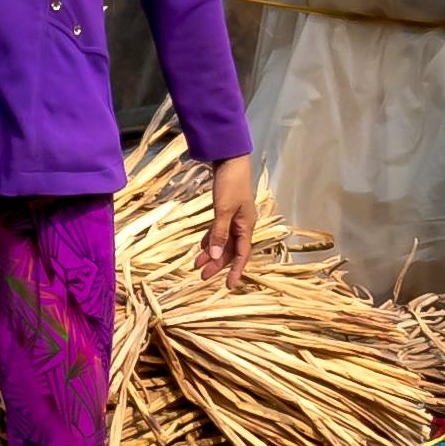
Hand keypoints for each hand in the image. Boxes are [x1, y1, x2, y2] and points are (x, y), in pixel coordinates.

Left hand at [204, 157, 264, 286]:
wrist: (230, 160)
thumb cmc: (230, 183)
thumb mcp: (224, 210)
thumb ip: (220, 233)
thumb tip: (217, 255)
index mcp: (246, 225)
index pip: (242, 254)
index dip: (236, 270)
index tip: (228, 285)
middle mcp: (243, 224)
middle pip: (231, 249)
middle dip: (218, 263)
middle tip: (202, 276)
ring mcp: (235, 217)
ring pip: (223, 241)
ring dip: (212, 252)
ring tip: (197, 264)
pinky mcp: (226, 210)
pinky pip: (219, 231)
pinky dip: (211, 239)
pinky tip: (202, 247)